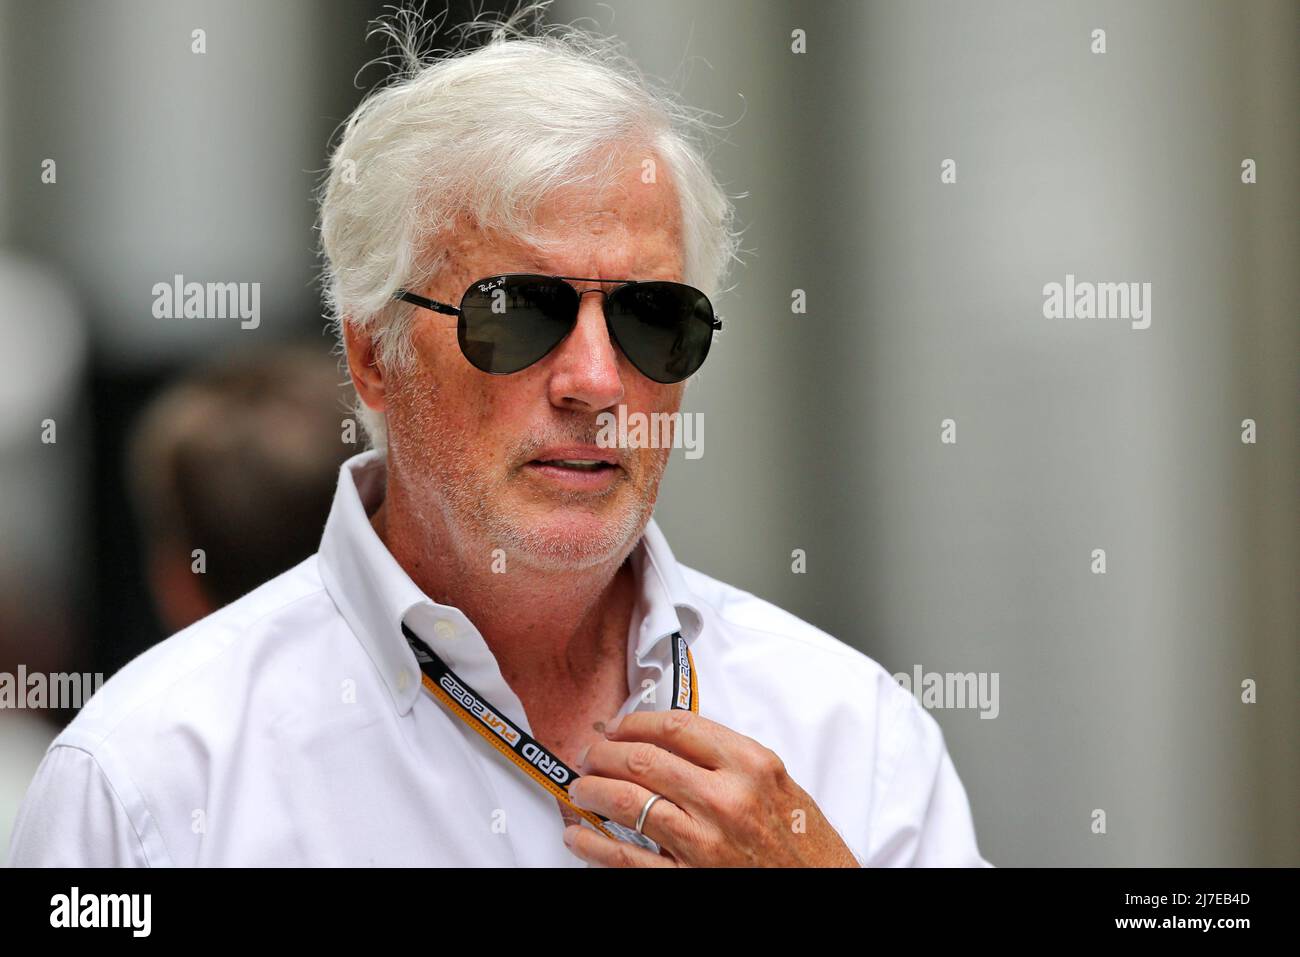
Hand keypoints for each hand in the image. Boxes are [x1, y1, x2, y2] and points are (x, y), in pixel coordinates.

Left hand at [561, 709, 859, 866]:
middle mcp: (725, 798)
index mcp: (750, 764)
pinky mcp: (687, 879)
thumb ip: (728, 757)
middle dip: (604, 753)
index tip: (617, 725)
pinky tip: (578, 834)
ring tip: (581, 787)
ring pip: (627, 802)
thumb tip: (666, 740)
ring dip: (593, 790)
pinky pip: (625, 858)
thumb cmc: (804, 841)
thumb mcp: (777, 782)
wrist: (823, 890)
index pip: (675, 726)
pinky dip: (593, 843)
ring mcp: (704, 841)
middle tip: (590, 753)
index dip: (635, 722)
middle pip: (643, 759)